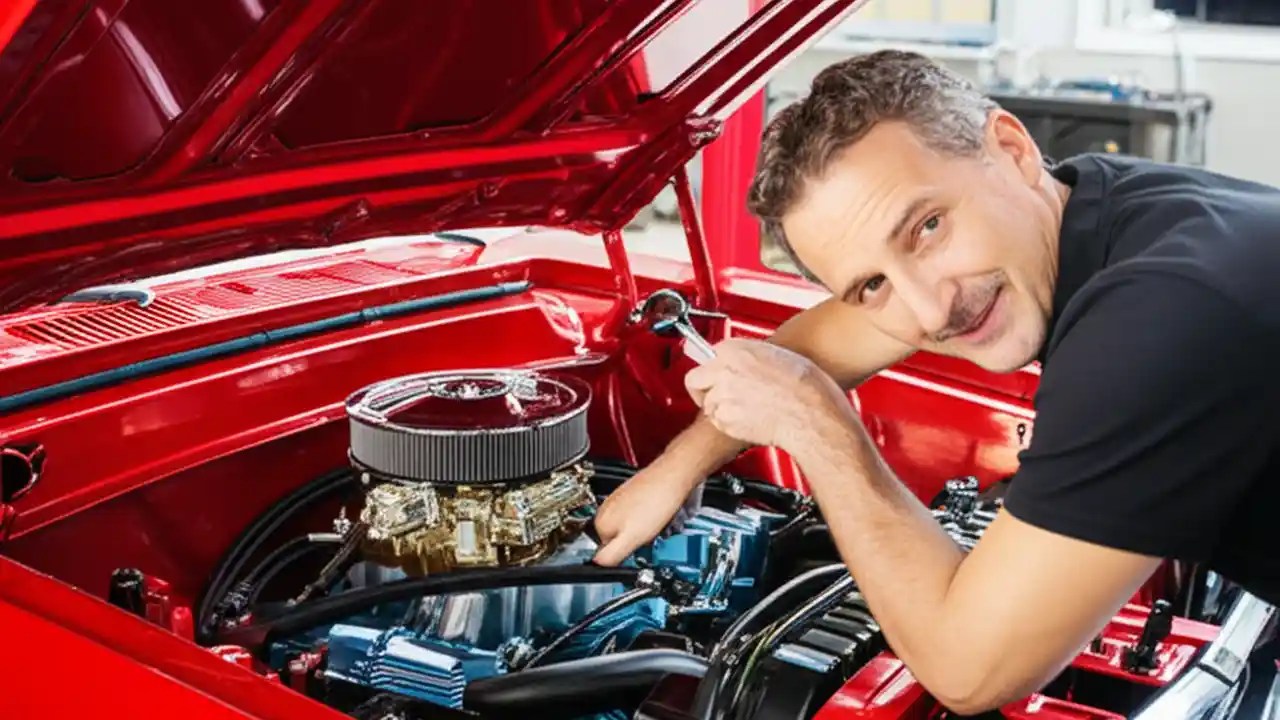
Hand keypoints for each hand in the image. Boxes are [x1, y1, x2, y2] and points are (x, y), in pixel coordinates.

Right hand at [592, 457, 704, 565]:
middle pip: (617, 540)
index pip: (606, 551)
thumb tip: (597, 564)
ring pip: (629, 528)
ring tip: (655, 523)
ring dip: (642, 531)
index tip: (637, 547)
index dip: (625, 553)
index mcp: (601, 523)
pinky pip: (638, 517)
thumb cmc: (657, 503)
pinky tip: (657, 515)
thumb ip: (611, 555)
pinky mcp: (631, 495)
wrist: (674, 476)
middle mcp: (606, 510)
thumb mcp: (632, 539)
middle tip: (648, 535)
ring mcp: (618, 501)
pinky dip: (648, 520)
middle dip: (633, 542)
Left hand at [685, 338, 855, 453]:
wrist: (811, 412)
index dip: (713, 369)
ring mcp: (722, 396)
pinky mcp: (725, 420)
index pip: (707, 356)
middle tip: (715, 395)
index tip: (716, 376)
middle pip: (694, 380)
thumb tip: (744, 362)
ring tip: (745, 410)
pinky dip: (729, 424)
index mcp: (734, 350)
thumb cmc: (804, 386)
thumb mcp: (777, 356)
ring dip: (720, 408)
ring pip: (707, 404)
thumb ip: (751, 357)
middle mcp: (722, 371)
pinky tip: (749, 420)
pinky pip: (718, 423)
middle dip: (702, 389)